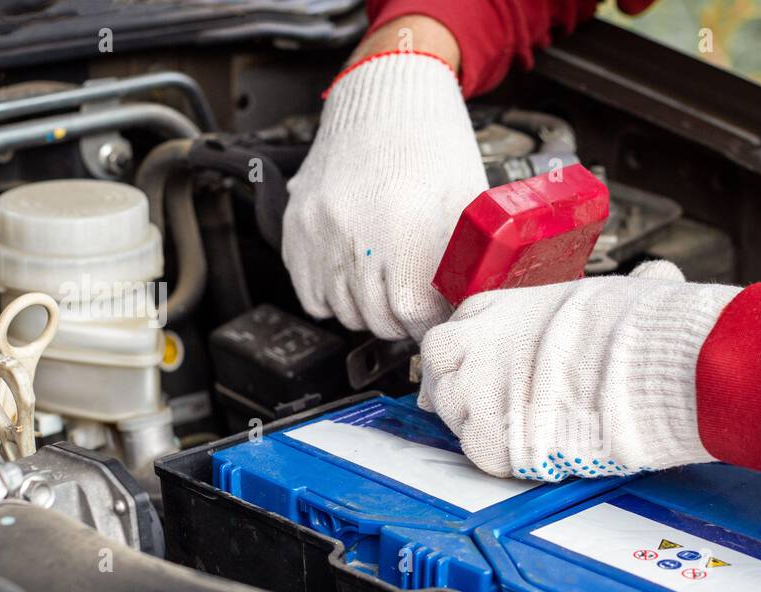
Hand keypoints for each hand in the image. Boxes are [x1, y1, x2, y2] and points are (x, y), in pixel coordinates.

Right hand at [282, 46, 486, 340]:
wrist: (385, 100)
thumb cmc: (433, 146)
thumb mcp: (464, 204)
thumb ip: (462, 262)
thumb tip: (460, 311)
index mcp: (401, 225)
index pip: (410, 312)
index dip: (427, 323)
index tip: (433, 319)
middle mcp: (352, 230)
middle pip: (374, 318)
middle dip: (400, 322)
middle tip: (413, 308)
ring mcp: (318, 230)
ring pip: (341, 310)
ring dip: (367, 311)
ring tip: (386, 289)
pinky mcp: (296, 227)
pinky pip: (308, 292)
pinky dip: (333, 297)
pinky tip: (356, 279)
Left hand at [418, 262, 743, 478]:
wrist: (645, 370)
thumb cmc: (636, 328)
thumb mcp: (620, 290)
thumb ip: (618, 291)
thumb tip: (656, 281)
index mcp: (499, 306)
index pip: (457, 327)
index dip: (471, 350)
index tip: (488, 364)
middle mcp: (476, 345)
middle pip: (437, 367)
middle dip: (454, 383)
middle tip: (488, 400)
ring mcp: (477, 394)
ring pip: (450, 413)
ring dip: (475, 421)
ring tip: (516, 426)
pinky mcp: (489, 440)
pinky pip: (475, 452)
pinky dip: (497, 455)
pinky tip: (525, 447)